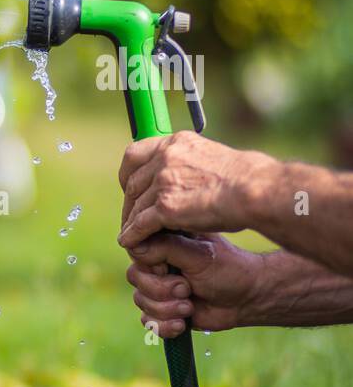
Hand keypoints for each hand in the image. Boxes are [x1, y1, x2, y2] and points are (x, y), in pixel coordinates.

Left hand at [116, 131, 273, 249]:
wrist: (259, 191)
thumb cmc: (249, 179)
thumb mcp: (215, 158)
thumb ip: (192, 164)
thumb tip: (188, 174)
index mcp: (176, 143)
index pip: (135, 154)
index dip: (128, 174)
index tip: (130, 187)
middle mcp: (166, 158)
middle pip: (133, 183)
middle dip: (130, 202)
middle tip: (131, 217)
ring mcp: (163, 182)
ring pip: (136, 206)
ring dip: (132, 222)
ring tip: (133, 235)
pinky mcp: (165, 207)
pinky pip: (140, 224)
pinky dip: (133, 235)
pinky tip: (130, 243)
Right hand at [126, 233, 264, 336]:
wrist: (247, 300)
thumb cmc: (229, 270)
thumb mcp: (199, 254)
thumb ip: (165, 247)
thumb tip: (133, 244)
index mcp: (165, 242)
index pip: (136, 251)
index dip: (150, 266)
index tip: (169, 269)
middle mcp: (159, 263)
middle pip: (135, 278)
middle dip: (160, 290)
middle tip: (186, 289)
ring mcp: (160, 287)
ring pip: (141, 301)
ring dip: (166, 309)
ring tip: (189, 307)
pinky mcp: (163, 310)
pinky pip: (147, 321)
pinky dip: (164, 326)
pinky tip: (182, 324)